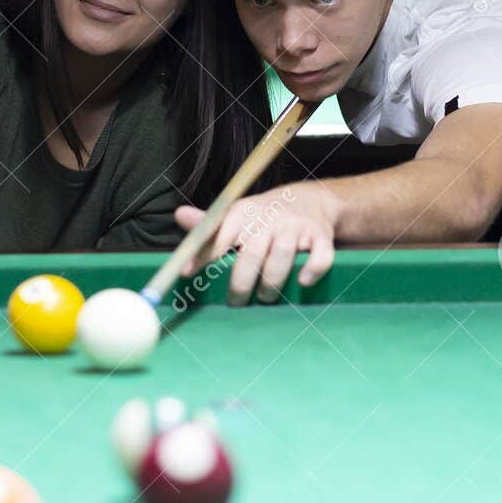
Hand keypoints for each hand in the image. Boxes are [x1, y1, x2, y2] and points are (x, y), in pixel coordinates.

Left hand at [175, 183, 338, 305]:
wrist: (310, 200)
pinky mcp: (321, 236)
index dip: (203, 255)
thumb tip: (179, 215)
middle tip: (235, 303)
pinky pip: (320, 256)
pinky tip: (302, 282)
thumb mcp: (236, 215)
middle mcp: (269, 217)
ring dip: (271, 284)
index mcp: (244, 212)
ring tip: (265, 298)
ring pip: (281, 257)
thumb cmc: (264, 216)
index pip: (220, 234)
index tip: (187, 274)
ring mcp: (296, 227)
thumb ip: (209, 225)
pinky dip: (312, 270)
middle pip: (250, 253)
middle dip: (240, 283)